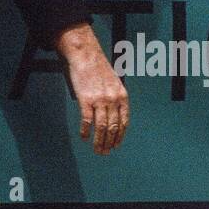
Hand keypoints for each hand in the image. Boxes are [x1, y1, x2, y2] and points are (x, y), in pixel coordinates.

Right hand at [56, 23, 128, 154]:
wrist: (86, 55)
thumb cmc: (98, 69)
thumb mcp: (114, 83)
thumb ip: (115, 99)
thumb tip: (113, 117)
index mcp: (122, 96)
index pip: (124, 122)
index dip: (120, 136)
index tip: (115, 145)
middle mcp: (113, 100)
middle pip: (113, 127)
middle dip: (109, 143)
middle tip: (104, 152)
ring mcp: (100, 100)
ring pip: (101, 127)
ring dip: (99, 141)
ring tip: (97, 150)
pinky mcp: (86, 99)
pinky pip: (87, 120)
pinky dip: (86, 131)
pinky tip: (84, 137)